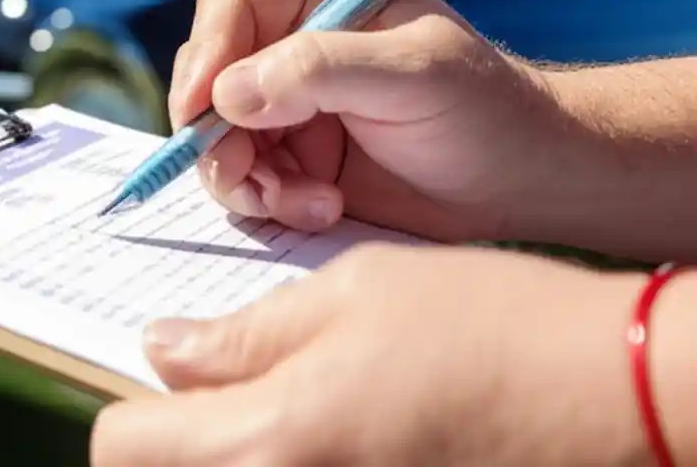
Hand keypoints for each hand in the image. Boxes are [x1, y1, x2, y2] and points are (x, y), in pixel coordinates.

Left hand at [90, 244, 648, 465]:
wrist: (617, 394)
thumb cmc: (490, 326)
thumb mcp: (351, 292)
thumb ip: (242, 334)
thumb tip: (164, 351)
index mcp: (272, 439)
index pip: (125, 446)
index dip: (132, 406)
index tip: (163, 377)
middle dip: (179, 437)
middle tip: (222, 388)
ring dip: (238, 450)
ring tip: (291, 400)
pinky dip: (295, 462)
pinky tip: (341, 427)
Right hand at [169, 0, 569, 240]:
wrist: (522, 183)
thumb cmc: (483, 110)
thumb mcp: (411, 74)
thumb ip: (318, 71)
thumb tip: (226, 95)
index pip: (231, 8)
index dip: (205, 54)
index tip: (199, 108)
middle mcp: (292, 47)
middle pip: (209, 79)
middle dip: (217, 134)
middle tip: (243, 176)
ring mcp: (288, 108)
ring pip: (218, 139)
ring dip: (248, 179)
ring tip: (308, 202)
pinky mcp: (293, 162)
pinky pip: (246, 181)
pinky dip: (269, 202)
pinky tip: (323, 210)